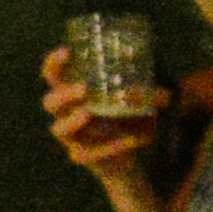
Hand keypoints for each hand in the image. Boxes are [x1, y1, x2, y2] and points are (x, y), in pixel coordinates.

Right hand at [37, 63, 160, 183]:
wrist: (127, 159)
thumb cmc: (128, 121)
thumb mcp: (142, 104)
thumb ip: (151, 97)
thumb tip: (162, 95)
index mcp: (74, 94)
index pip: (54, 76)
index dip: (55, 64)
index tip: (67, 52)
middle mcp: (66, 114)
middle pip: (50, 102)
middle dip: (63, 95)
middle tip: (83, 89)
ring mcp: (71, 137)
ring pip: (59, 129)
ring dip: (72, 121)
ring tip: (88, 114)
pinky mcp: (81, 156)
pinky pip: (88, 153)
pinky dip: (110, 146)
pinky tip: (130, 140)